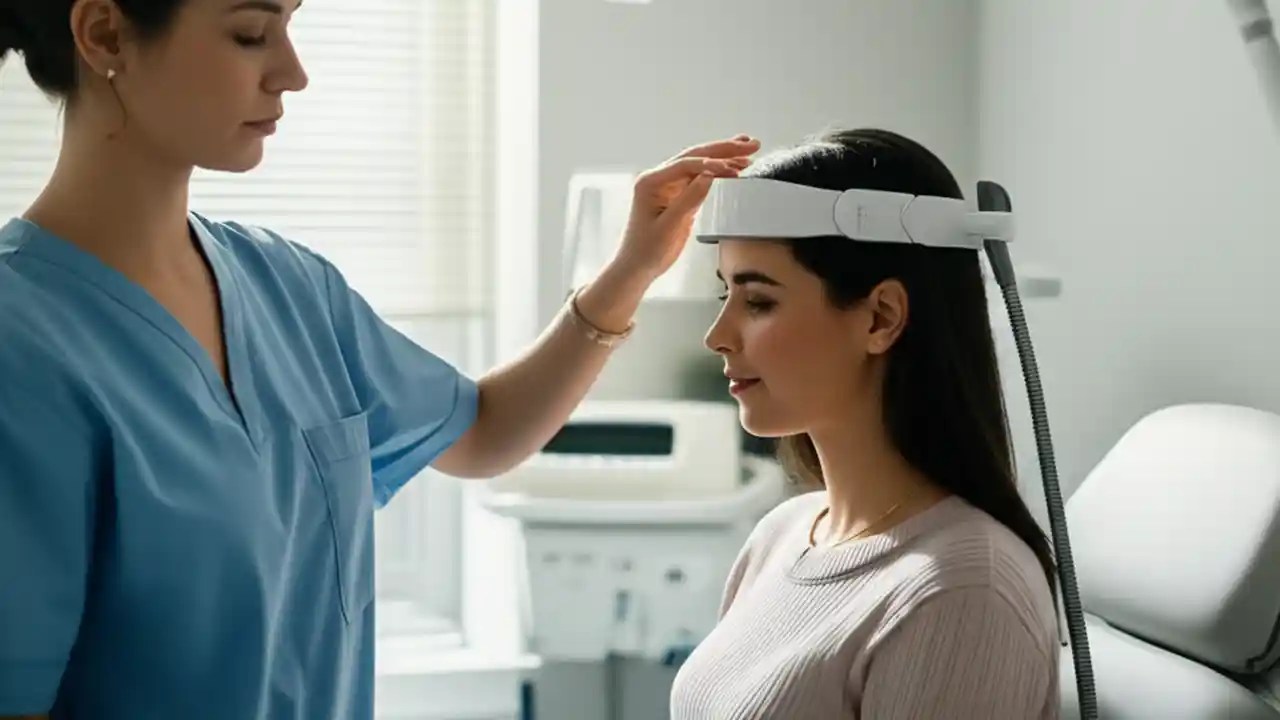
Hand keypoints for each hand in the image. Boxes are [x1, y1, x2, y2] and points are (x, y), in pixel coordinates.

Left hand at [612, 134, 760, 282]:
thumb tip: (710, 175)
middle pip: (695, 157)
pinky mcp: (678, 195)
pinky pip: (700, 179)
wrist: (637, 267)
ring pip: (700, 165)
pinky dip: (719, 173)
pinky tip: (734, 168)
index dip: (711, 163)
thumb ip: (690, 199)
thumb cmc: (646, 250)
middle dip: (723, 150)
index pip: (685, 164)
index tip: (733, 166)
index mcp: (651, 182)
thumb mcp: (669, 226)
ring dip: (724, 157)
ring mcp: (669, 186)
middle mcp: (659, 178)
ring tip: (749, 151)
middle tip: (749, 144)